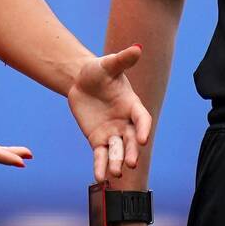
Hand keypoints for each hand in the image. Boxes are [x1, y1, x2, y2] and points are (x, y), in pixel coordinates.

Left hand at [67, 45, 153, 181]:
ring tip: (116, 173)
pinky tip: (99, 177)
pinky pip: (100, 155)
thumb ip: (122, 59)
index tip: (144, 139)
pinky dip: (100, 166)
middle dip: (132, 152)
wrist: (80, 81)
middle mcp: (125, 122)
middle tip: (131, 163)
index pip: (142, 119)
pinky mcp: (97, 140)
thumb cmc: (98, 71)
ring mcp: (112, 133)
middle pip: (131, 140)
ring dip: (117, 162)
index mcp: (132, 104)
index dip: (144, 129)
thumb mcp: (108, 64)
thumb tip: (137, 48)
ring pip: (117, 150)